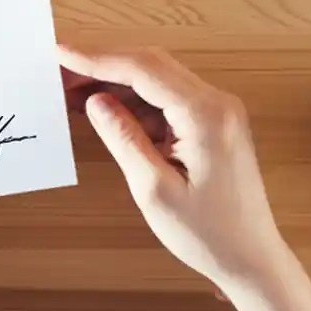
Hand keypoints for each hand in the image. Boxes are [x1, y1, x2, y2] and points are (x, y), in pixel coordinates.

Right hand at [59, 45, 285, 288]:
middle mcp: (216, 102)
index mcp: (205, 114)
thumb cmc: (208, 234)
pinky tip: (104, 110)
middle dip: (101, 65)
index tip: (60, 52)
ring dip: (115, 82)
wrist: (252, 258)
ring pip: (157, 80)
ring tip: (71, 91)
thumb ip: (123, 138)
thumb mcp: (153, 189)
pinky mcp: (212, 123)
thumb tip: (96, 102)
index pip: (142, 70)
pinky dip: (134, 101)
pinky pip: (167, 99)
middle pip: (150, 66)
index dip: (96, 58)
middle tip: (58, 70)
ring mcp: (217, 111)